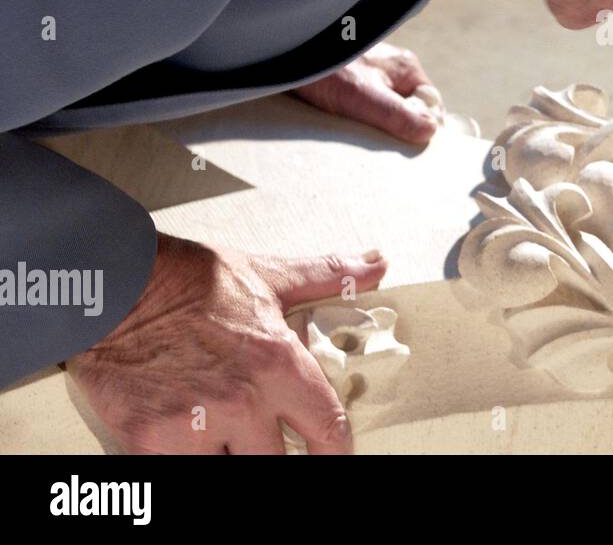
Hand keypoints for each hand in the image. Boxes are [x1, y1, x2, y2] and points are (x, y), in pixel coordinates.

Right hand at [66, 233, 387, 453]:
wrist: (112, 287)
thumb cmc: (186, 281)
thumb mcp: (267, 275)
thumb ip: (325, 276)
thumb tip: (375, 265)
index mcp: (278, 362)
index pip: (328, 427)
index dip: (337, 450)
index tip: (337, 454)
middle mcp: (243, 401)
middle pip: (279, 463)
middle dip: (276, 453)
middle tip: (263, 438)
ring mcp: (196, 427)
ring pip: (232, 473)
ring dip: (232, 457)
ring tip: (225, 437)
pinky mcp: (151, 442)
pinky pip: (185, 473)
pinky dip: (190, 460)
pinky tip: (189, 442)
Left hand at [293, 42, 444, 143]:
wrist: (282, 48)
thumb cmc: (323, 69)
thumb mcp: (363, 97)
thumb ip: (398, 115)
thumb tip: (431, 132)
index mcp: (406, 67)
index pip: (431, 105)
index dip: (422, 128)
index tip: (406, 146)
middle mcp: (392, 66)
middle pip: (409, 106)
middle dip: (398, 126)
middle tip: (380, 143)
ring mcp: (371, 70)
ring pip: (387, 105)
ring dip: (376, 122)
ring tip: (358, 132)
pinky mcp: (350, 76)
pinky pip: (365, 101)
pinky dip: (358, 113)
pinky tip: (343, 121)